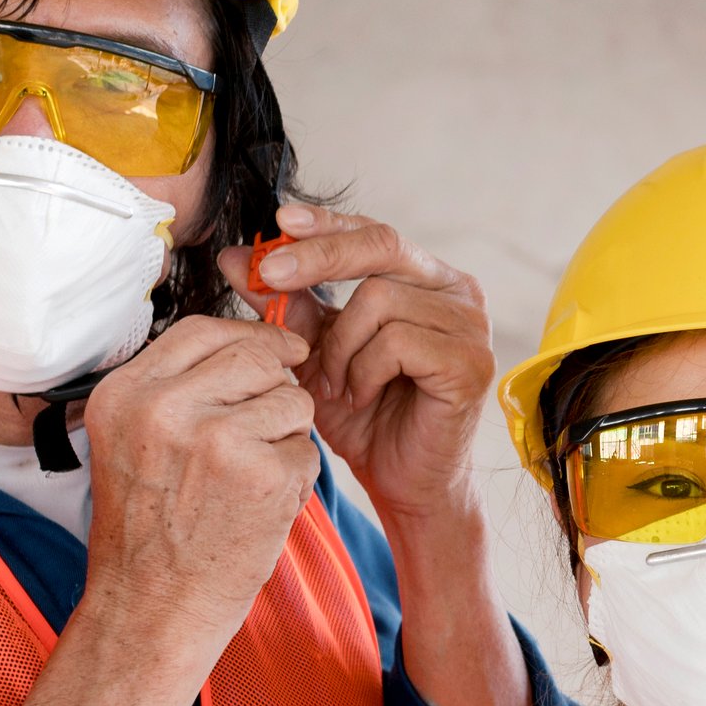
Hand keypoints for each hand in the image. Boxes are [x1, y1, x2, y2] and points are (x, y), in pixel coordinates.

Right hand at [78, 314, 319, 666]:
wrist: (151, 610)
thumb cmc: (147, 537)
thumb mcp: (131, 447)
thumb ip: (176, 392)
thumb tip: (252, 347)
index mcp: (124, 395)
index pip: (202, 331)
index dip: (251, 334)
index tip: (280, 348)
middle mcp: (163, 409)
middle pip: (255, 357)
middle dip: (278, 387)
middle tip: (273, 425)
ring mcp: (215, 440)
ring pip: (291, 401)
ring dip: (289, 436)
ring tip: (257, 477)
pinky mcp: (260, 475)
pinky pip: (306, 452)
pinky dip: (298, 479)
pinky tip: (264, 508)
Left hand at [220, 203, 496, 525]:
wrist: (404, 483)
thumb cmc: (367, 418)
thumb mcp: (316, 352)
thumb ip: (286, 305)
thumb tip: (235, 258)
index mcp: (427, 279)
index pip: (373, 232)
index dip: (328, 223)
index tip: (280, 222)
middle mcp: (457, 292)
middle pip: (382, 245)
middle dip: (319, 257)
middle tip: (270, 275)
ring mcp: (470, 326)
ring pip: (380, 298)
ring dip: (340, 344)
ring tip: (336, 383)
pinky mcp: (470, 362)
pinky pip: (397, 342)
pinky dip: (365, 369)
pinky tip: (361, 395)